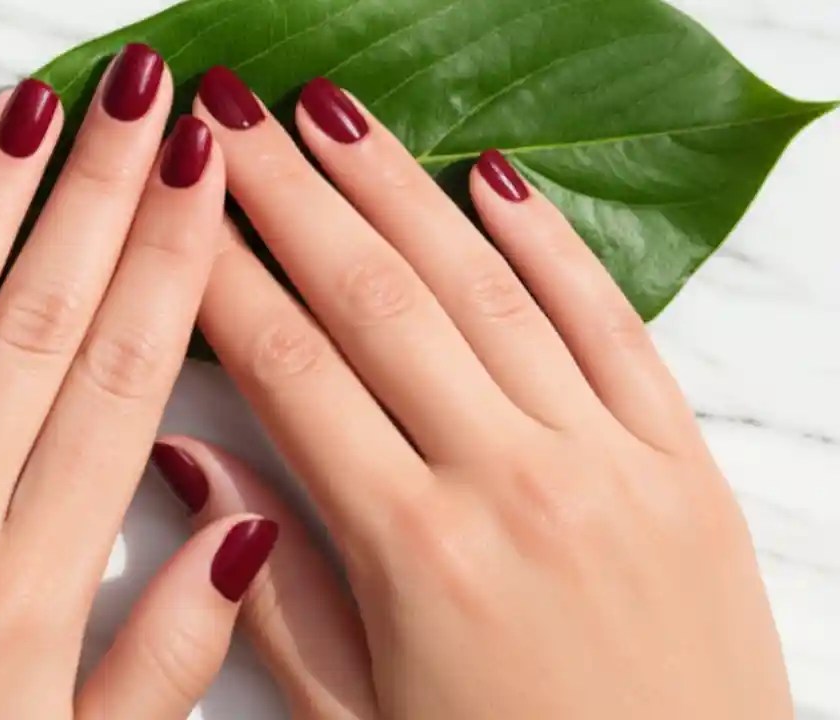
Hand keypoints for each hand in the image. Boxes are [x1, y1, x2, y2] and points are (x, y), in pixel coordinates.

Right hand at [148, 69, 791, 718]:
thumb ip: (270, 593)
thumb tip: (190, 463)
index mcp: (416, 551)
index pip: (290, 369)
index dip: (218, 274)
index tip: (172, 202)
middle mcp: (513, 481)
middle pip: (373, 298)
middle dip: (286, 193)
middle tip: (224, 113)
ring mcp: (609, 461)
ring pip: (483, 287)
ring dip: (395, 188)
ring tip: (326, 112)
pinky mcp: (682, 464)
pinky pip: (612, 323)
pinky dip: (550, 242)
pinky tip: (490, 177)